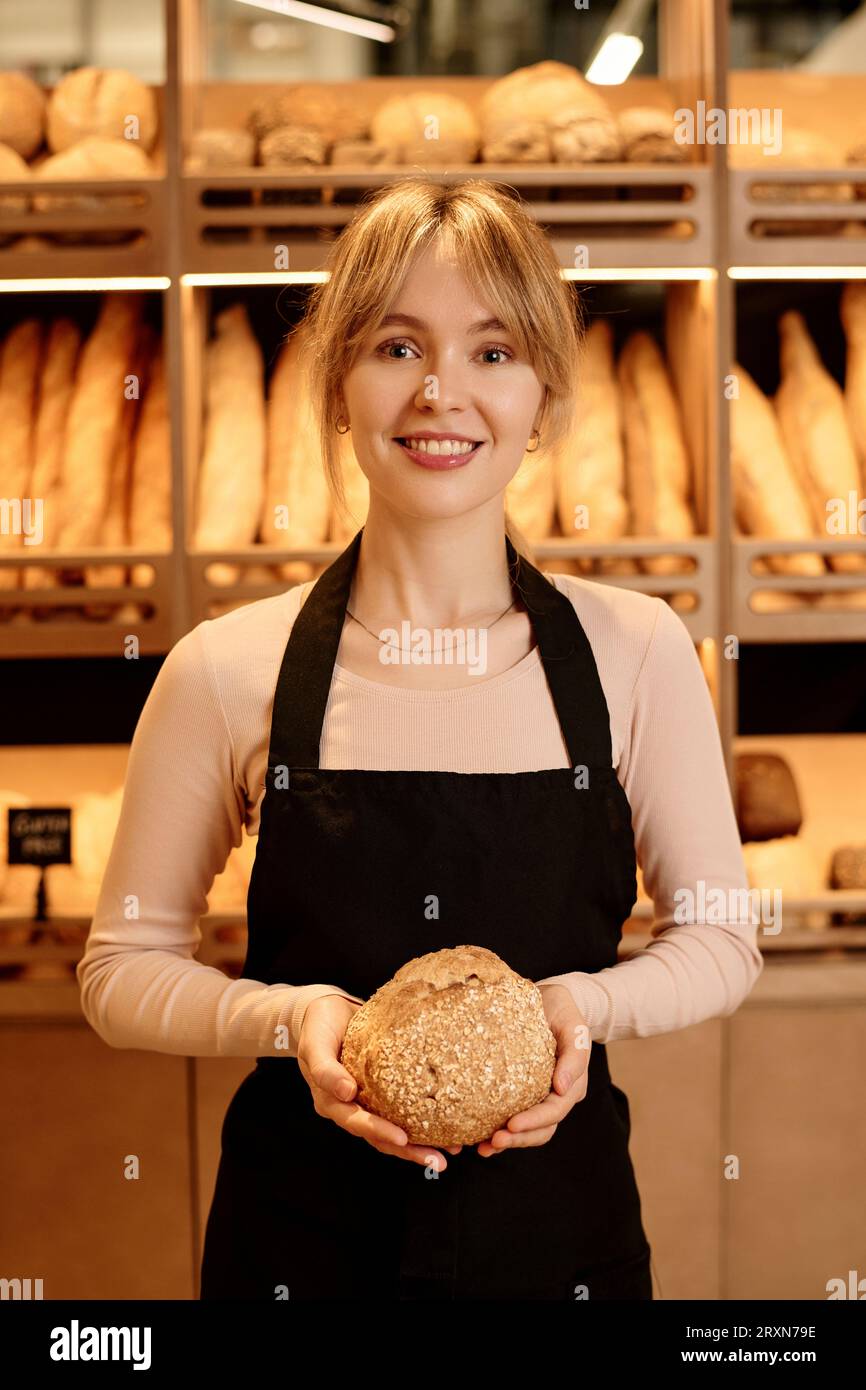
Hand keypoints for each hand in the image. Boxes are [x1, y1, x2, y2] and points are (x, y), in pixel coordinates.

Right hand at [297, 993, 461, 1171]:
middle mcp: (350, 1107)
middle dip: (407, 1151)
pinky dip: (419, 1118)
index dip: (379, 1132)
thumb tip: (347, 1093)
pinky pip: (400, 1108)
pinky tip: (442, 1123)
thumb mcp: (315, 1045)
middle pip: (379, 1136)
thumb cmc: (317, 1027)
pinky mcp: (380, 1089)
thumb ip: (325, 1069)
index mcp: (332, 1103)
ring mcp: (366, 1100)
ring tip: (447, 1154)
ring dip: (418, 1144)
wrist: (324, 1010)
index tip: (402, 1139)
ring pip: (392, 1128)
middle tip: (436, 1162)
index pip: (357, 1123)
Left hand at [476, 982, 590, 1157]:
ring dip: (508, 1142)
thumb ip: (574, 1055)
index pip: (554, 1110)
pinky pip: (511, 1116)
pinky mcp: (521, 1093)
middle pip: (541, 1129)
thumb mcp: (573, 1026)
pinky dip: (496, 1129)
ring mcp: (538, 1097)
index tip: (511, 1124)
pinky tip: (477, 1135)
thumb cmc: (563, 1011)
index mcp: (571, 1084)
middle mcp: (556, 1096)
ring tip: (483, 1147)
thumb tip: (563, 1089)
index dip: (534, 1121)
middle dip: (518, 1139)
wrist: (549, 1002)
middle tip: (493, 1141)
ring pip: (527, 1130)